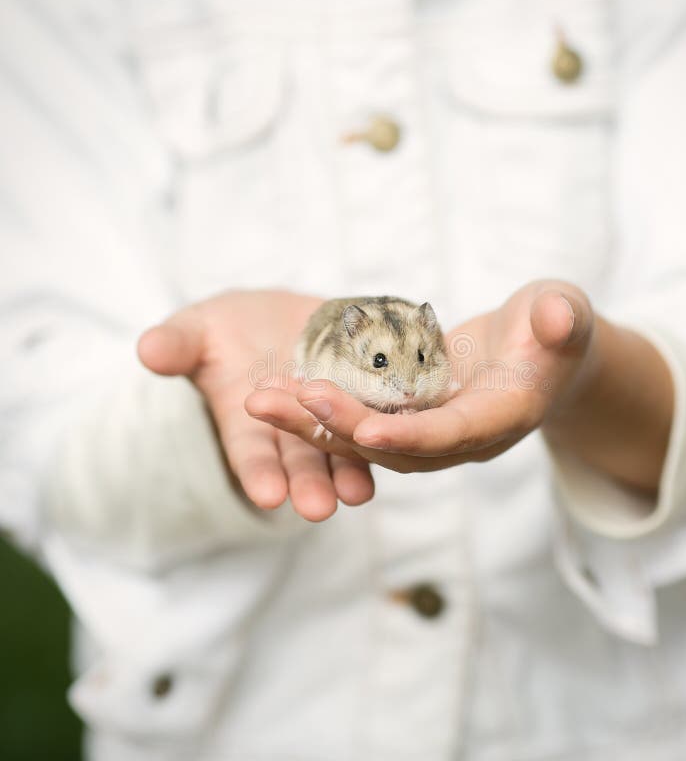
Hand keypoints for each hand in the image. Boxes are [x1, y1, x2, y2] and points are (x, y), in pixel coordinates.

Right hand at [137, 290, 374, 520]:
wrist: (278, 316)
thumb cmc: (227, 328)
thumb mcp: (199, 330)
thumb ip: (179, 345)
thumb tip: (147, 350)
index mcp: (247, 422)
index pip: (251, 454)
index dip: (259, 474)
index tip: (268, 495)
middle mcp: (290, 429)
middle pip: (300, 462)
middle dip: (309, 484)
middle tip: (318, 508)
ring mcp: (329, 415)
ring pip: (340, 449)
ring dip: (350, 472)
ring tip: (359, 494)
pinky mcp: (362, 395)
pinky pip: (376, 416)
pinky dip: (385, 433)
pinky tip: (400, 446)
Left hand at [245, 282, 597, 472]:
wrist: (540, 355)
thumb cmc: (557, 330)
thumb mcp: (566, 314)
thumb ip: (563, 319)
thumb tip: (557, 316)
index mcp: (502, 417)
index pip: (454, 434)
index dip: (412, 435)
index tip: (362, 429)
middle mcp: (461, 438)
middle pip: (395, 447)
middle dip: (336, 428)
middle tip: (276, 401)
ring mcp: (432, 432)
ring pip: (368, 441)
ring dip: (312, 425)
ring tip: (257, 402)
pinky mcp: (410, 418)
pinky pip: (362, 421)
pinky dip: (321, 411)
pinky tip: (278, 391)